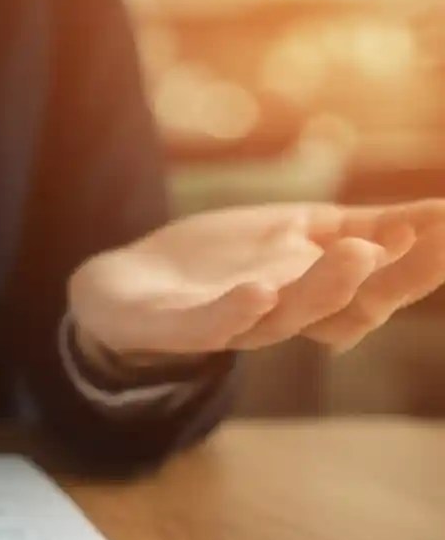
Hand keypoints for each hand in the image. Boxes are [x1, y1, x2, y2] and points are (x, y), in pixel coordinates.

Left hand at [69, 201, 444, 367]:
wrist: (127, 285)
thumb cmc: (221, 261)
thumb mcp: (300, 233)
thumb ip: (366, 227)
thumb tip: (443, 212)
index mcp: (317, 296)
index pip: (380, 289)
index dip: (419, 266)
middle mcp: (283, 316)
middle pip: (345, 308)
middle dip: (388, 280)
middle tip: (427, 243)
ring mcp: (231, 325)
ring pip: (285, 318)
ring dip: (323, 290)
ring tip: (356, 256)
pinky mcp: (178, 327)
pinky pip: (210, 327)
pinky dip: (234, 312)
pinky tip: (257, 291)